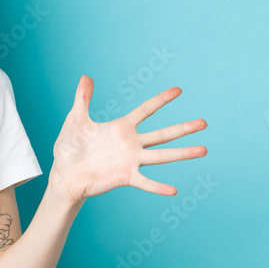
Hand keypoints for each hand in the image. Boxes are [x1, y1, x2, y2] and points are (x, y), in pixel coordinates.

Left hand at [50, 75, 206, 201]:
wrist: (64, 173)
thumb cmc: (69, 147)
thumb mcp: (76, 119)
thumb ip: (83, 99)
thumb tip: (86, 77)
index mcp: (121, 128)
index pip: (146, 110)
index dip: (161, 100)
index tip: (178, 90)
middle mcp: (131, 144)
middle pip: (163, 134)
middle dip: (183, 128)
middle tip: (204, 123)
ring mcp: (131, 161)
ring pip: (162, 156)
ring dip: (183, 153)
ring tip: (204, 150)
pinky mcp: (125, 177)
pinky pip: (145, 182)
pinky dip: (158, 187)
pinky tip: (173, 190)